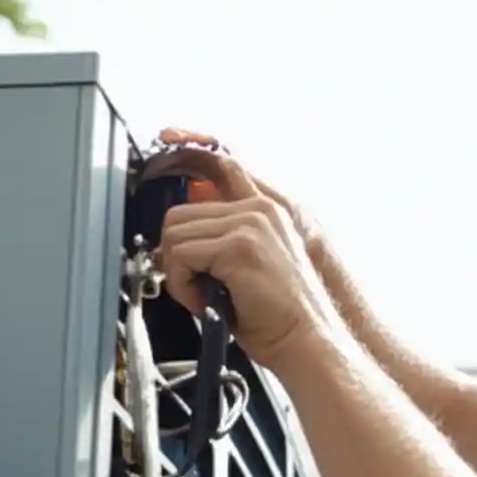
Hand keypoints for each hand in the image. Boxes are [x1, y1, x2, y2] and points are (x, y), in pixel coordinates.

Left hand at [144, 137, 331, 367]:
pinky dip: (181, 286)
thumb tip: (177, 242)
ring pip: (175, 235)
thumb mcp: (251, 266)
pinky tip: (204, 301)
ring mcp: (250, 225)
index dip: (187, 150)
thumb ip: (223, 242)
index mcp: (265, 209)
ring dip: (178, 273)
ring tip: (203, 295)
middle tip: (192, 285)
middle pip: (180, 213)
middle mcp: (259, 210)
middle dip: (175, 255)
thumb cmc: (280, 317)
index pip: (220, 165)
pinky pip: (181, 257)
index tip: (168, 136)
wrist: (308, 340)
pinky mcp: (240, 247)